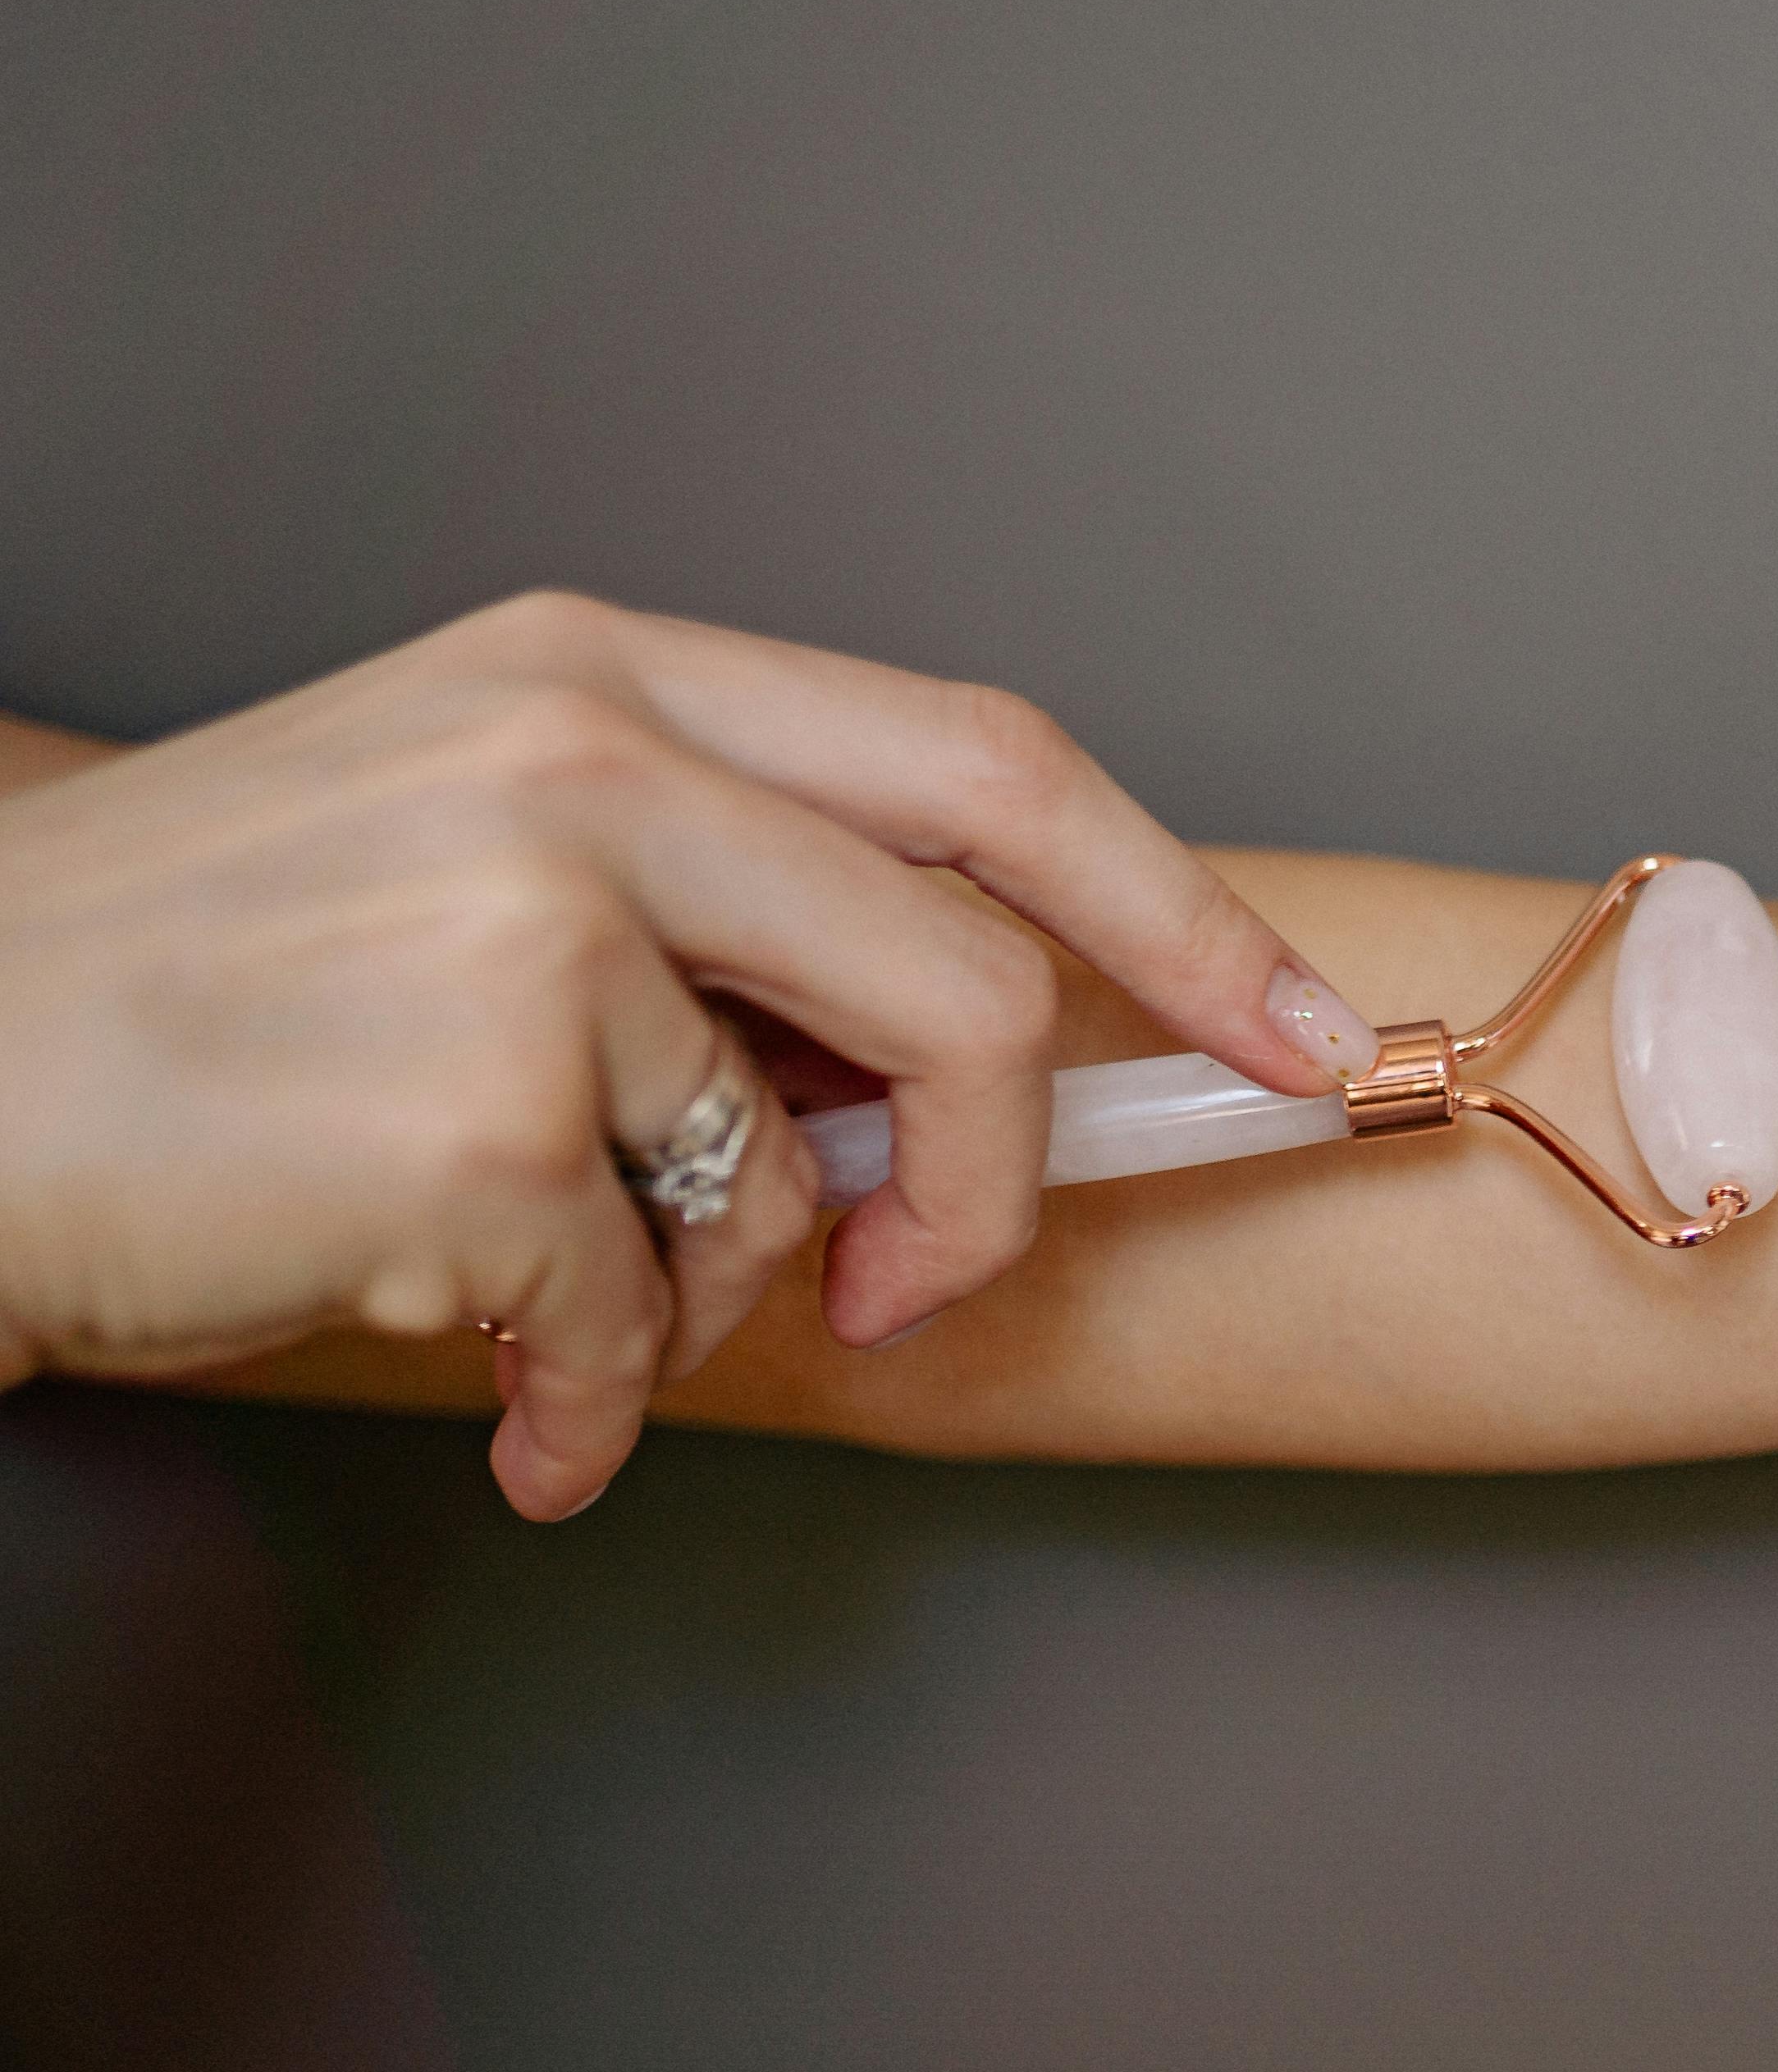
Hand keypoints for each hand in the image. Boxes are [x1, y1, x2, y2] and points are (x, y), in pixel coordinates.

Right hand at [0, 591, 1384, 1515]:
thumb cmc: (179, 992)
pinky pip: (645, 1319)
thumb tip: (954, 1045)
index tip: (1304, 1028)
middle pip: (969, 986)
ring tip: (553, 1297)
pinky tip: (498, 1392)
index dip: (1180, 912)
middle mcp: (575, 764)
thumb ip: (712, 896)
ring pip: (791, 1183)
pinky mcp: (477, 1128)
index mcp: (598, 670)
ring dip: (709, 1300)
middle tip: (929, 1275)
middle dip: (993, 1174)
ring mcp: (526, 939)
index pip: (990, 764)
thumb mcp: (453, 838)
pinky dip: (590, 1401)